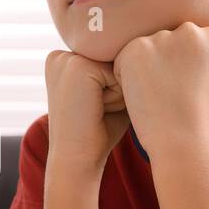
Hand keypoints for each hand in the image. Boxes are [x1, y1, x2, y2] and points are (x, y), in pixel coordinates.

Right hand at [44, 49, 131, 172]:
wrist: (76, 159)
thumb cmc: (97, 131)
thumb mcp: (108, 92)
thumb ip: (118, 68)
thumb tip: (147, 49)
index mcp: (62, 61)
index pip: (110, 58)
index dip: (116, 84)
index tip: (97, 108)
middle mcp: (60, 56)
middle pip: (116, 57)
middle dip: (118, 84)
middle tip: (97, 111)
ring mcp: (68, 59)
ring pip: (119, 62)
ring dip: (120, 89)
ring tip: (98, 110)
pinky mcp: (78, 67)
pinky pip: (120, 70)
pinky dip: (118, 94)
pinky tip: (99, 109)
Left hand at [113, 23, 208, 154]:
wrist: (183, 137)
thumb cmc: (192, 116)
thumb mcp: (202, 76)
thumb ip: (188, 54)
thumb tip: (162, 47)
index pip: (182, 44)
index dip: (180, 70)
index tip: (188, 89)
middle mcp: (190, 30)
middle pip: (161, 44)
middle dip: (160, 67)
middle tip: (172, 94)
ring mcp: (163, 37)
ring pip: (141, 51)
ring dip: (143, 72)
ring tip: (159, 96)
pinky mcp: (137, 48)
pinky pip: (121, 62)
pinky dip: (126, 81)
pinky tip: (144, 95)